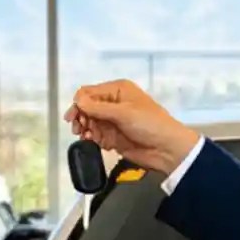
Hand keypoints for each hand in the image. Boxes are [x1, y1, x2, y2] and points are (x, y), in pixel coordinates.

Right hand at [64, 79, 199, 174]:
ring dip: (85, 129)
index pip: (90, 92)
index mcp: (118, 90)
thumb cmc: (150, 124)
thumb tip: (78, 101)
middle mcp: (113, 103)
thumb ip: (98, 108)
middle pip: (87, 108)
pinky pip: (96, 135)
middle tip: (78, 129)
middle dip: (80, 118)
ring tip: (86, 136)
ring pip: (89, 122)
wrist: (167, 149)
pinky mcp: (113, 137)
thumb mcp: (124, 113)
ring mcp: (113, 121)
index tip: (73, 117)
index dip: (79, 104)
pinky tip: (92, 142)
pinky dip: (91, 139)